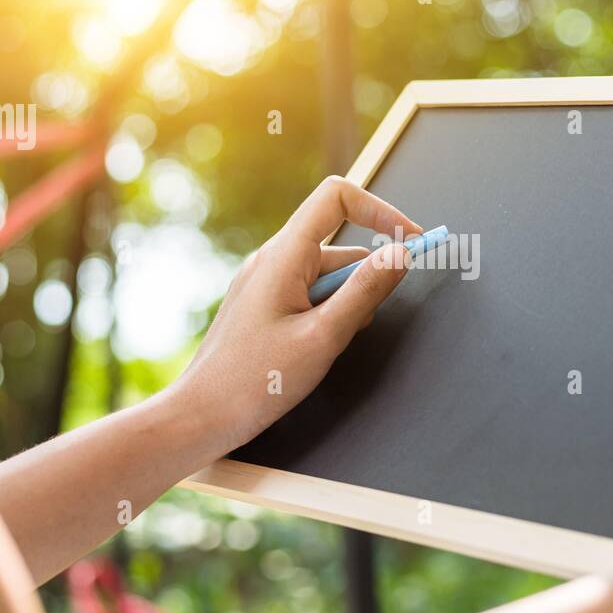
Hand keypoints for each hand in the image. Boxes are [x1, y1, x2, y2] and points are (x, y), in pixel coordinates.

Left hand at [173, 176, 419, 450]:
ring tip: (327, 346)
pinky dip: (327, 313)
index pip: (338, 196)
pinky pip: (309, 293)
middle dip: (365, 277)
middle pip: (338, 243)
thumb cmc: (255, 382)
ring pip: (327, 273)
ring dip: (346, 301)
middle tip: (360, 323)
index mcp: (283, 256)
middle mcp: (272, 259)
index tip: (411, 242)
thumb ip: (365, 291)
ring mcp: (265, 281)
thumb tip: (401, 252)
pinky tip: (315, 349)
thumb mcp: (323, 337)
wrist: (200, 416)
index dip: (381, 210)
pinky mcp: (264, 304)